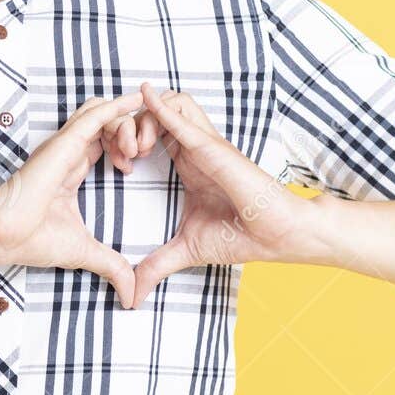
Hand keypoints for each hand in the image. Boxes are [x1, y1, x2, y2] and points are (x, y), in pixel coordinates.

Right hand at [0, 89, 143, 307]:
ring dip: (127, 122)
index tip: (134, 167)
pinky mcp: (63, 143)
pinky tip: (137, 102)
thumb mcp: (83, 252)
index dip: (124, 145)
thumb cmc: (29, 239)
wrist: (1, 236)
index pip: (103, 142)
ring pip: (103, 113)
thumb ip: (111, 266)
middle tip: (143, 153)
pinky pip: (94, 115)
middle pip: (107, 123)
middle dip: (131, 131)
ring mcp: (65, 144)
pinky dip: (118, 108)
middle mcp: (69, 152)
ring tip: (139, 145)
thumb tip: (132, 294)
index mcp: (71, 169)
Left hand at [106, 82, 323, 306]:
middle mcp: (195, 148)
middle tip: (123, 156)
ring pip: (169, 103)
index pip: (152, 132)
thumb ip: (156, 266)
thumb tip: (132, 296)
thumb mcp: (186, 250)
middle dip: (129, 125)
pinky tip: (144, 97)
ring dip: (144, 117)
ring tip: (137, 148)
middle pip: (154, 112)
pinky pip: (184, 116)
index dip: (128, 140)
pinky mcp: (213, 146)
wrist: (274, 236)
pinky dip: (161, 106)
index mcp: (187, 164)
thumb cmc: (240, 236)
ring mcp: (205, 143)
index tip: (120, 166)